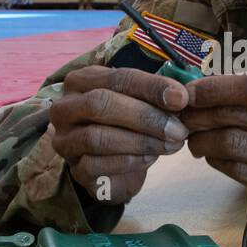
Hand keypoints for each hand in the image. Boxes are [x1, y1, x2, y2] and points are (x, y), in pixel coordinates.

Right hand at [50, 66, 188, 203]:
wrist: (115, 168)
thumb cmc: (127, 125)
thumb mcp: (140, 103)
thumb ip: (155, 97)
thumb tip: (180, 96)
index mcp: (82, 81)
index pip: (117, 78)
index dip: (151, 87)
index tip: (181, 98)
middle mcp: (65, 107)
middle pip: (101, 103)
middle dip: (145, 116)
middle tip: (178, 129)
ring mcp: (65, 140)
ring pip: (98, 136)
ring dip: (141, 141)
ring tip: (171, 144)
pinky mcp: (74, 169)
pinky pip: (99, 164)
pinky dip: (130, 161)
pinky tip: (152, 158)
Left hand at [181, 74, 246, 222]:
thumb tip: (210, 84)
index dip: (214, 87)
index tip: (189, 90)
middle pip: (235, 117)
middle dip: (199, 115)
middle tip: (182, 116)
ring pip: (232, 146)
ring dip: (202, 140)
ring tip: (193, 138)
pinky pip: (239, 173)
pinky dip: (217, 161)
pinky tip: (213, 156)